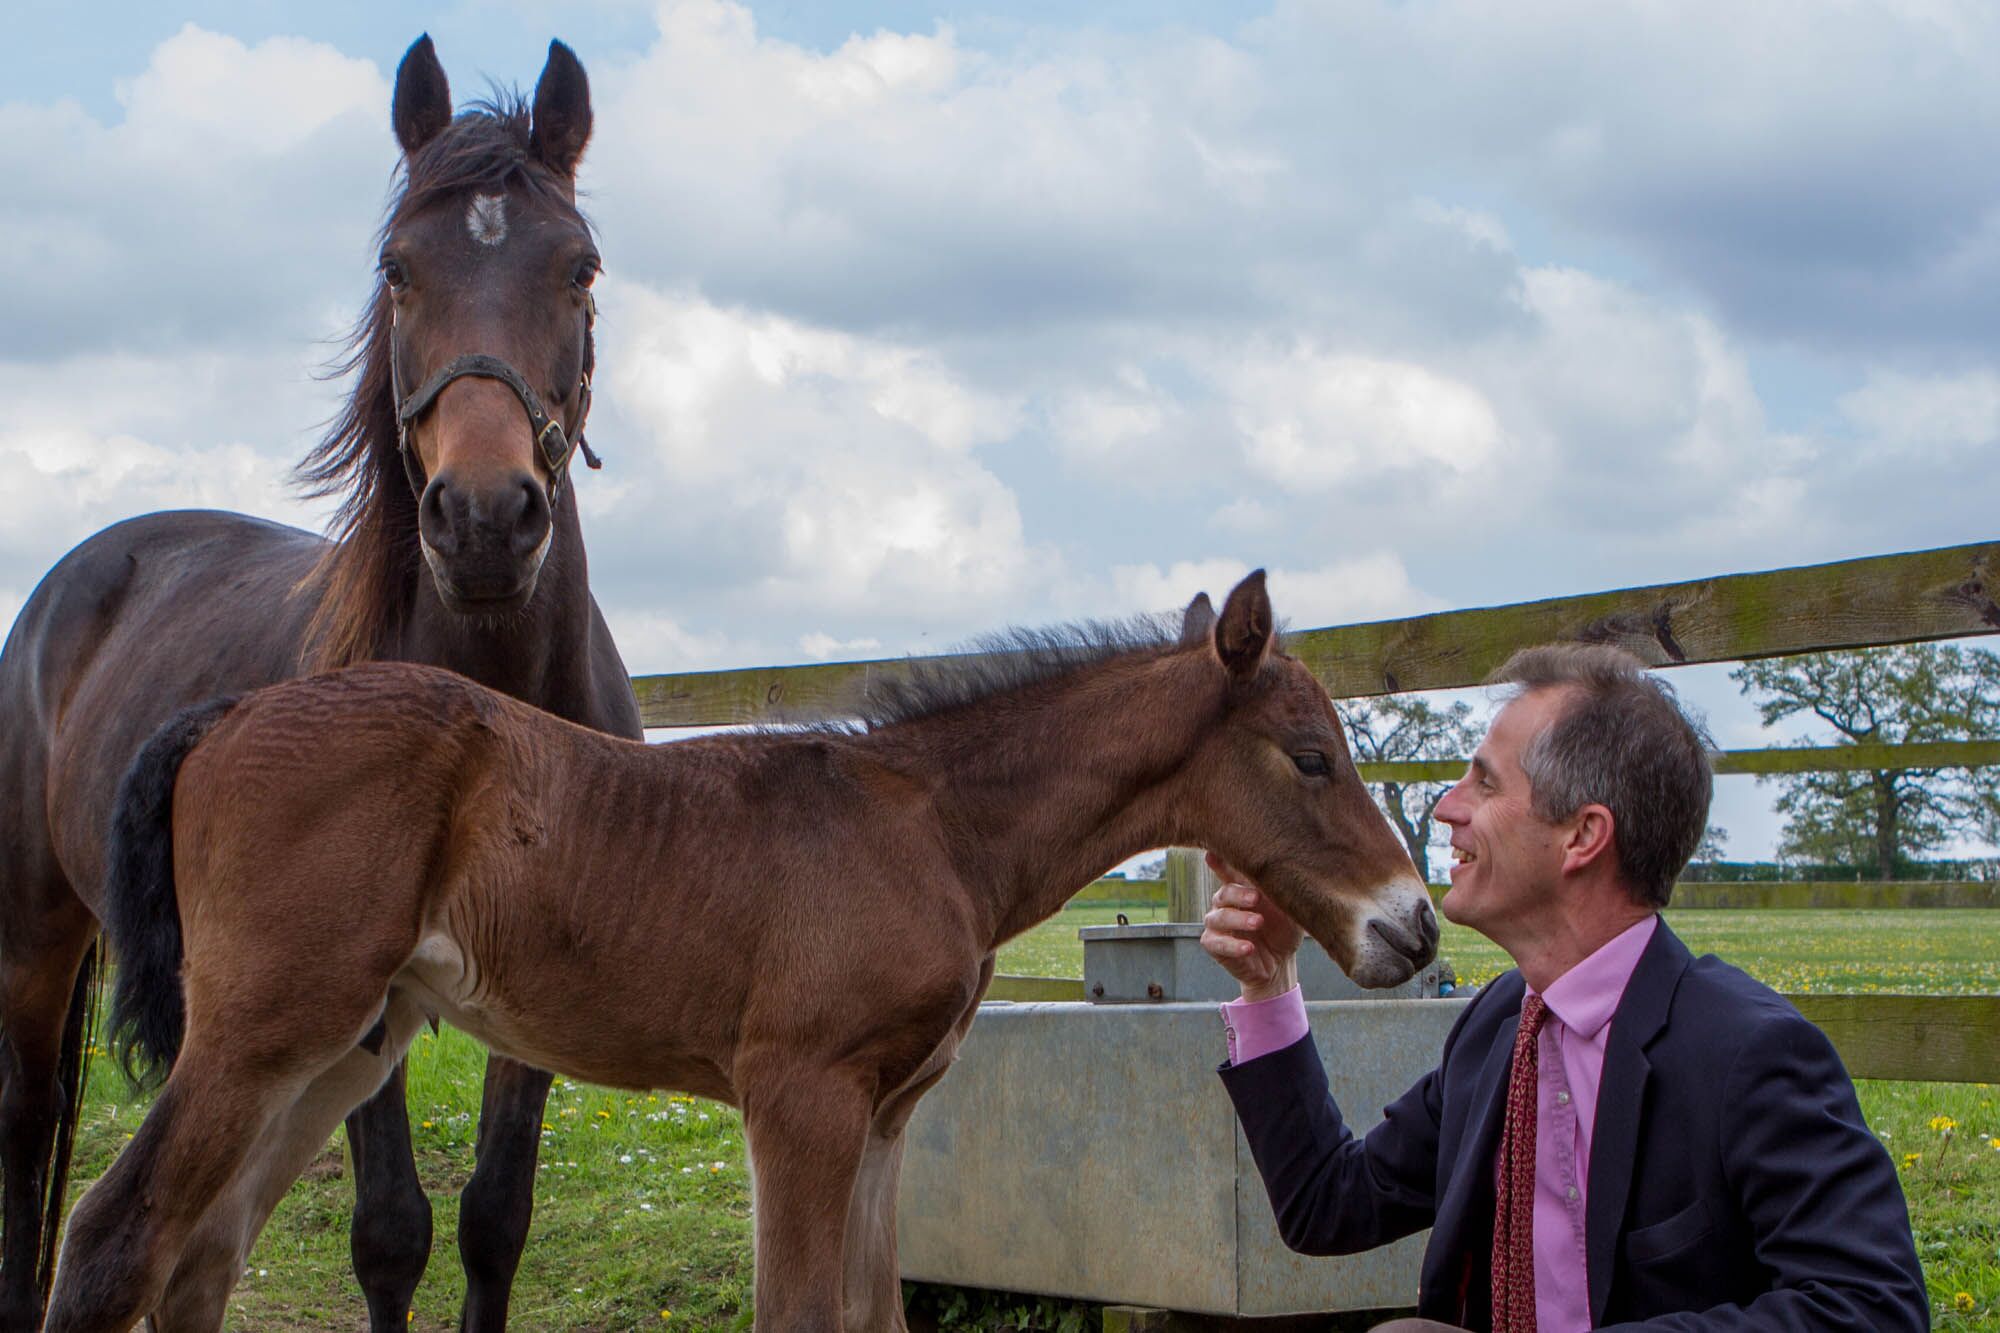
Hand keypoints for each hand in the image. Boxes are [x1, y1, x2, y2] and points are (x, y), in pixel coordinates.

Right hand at [1200, 851, 1303, 1001]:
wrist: (1281, 963)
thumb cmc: (1283, 929)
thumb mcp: (1287, 908)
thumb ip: (1280, 892)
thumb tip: (1286, 870)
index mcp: (1241, 888)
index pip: (1229, 871)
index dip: (1220, 862)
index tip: (1214, 853)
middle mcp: (1224, 903)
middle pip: (1224, 893)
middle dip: (1239, 894)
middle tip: (1256, 898)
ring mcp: (1217, 923)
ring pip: (1218, 917)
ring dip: (1238, 919)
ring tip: (1258, 923)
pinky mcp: (1213, 945)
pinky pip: (1216, 943)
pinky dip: (1232, 945)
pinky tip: (1249, 947)